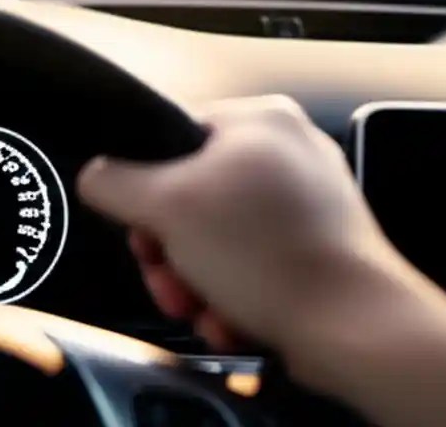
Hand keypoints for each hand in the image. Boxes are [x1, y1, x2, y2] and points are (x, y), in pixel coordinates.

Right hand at [78, 96, 405, 355]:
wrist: (352, 328)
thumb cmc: (266, 254)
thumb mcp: (164, 207)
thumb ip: (111, 182)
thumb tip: (93, 176)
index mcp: (259, 117)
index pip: (169, 139)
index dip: (142, 190)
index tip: (143, 233)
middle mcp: (289, 149)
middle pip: (190, 195)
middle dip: (170, 251)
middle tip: (169, 278)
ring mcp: (309, 200)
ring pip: (217, 236)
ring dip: (194, 279)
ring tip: (201, 306)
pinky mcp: (320, 247)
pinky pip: (252, 261)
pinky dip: (231, 292)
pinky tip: (229, 316)